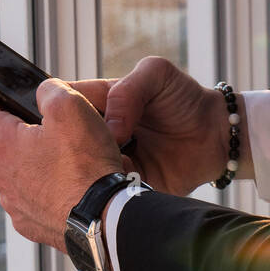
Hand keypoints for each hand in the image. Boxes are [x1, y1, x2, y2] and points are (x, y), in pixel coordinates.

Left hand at [0, 71, 131, 251]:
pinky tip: (58, 176)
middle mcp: (1, 176)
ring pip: (6, 168)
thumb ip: (50, 90)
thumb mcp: (71, 107)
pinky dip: (35, 180)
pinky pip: (26, 194)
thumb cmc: (87, 167)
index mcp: (3, 144)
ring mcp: (15, 202)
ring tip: (43, 142)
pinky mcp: (32, 221)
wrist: (104, 221)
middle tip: (4, 105)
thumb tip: (44, 93)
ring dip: (16, 152)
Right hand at [66, 57, 249, 196]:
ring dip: (85, 173)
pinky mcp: (122, 187)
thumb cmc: (184, 99)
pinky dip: (105, 194)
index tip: (58, 122)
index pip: (60, 103)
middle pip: (63, 142)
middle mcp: (98, 133)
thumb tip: (111, 127)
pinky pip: (103, 195)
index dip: (53, 112)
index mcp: (99, 102)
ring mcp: (108, 161)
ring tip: (99, 171)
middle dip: (65, 149)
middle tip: (80, 153)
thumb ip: (129, 89)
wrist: (216, 137)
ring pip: (79, 171)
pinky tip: (112, 191)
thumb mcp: (157, 75)